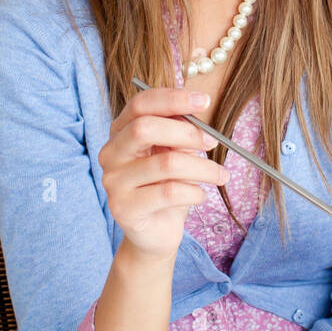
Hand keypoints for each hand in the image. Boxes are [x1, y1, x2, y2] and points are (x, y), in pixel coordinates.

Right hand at [99, 86, 228, 261]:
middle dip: (186, 132)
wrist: (156, 232)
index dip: (173, 99)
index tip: (204, 100)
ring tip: (221, 175)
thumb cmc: (168, 185)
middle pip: (144, 129)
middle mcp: (110, 154)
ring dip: (203, 168)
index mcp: (120, 132)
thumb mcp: (176, 153)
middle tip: (212, 142)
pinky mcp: (123, 209)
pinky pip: (169, 193)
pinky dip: (194, 192)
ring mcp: (113, 182)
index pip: (140, 104)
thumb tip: (196, 116)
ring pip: (166, 164)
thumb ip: (180, 133)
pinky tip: (201, 195)